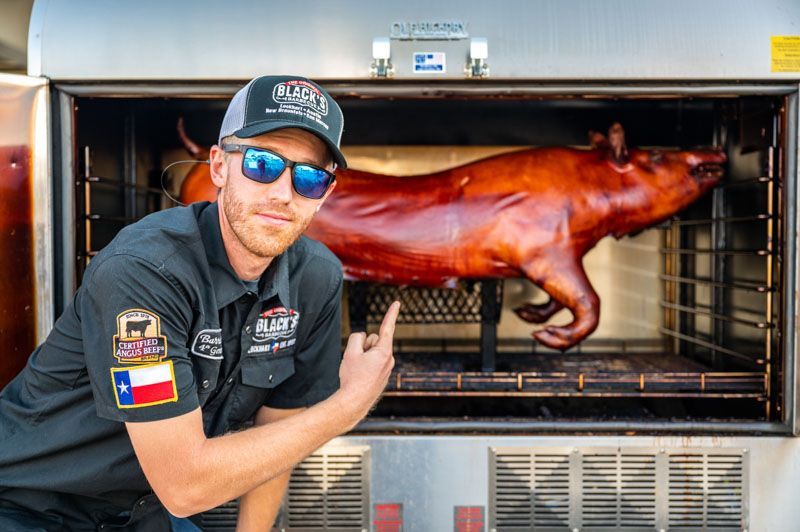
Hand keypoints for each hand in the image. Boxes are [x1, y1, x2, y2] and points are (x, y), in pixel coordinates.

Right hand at [337, 301, 399, 426]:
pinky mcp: (382, 375)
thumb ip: (357, 338)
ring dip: (363, 356)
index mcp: (384, 351)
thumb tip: (361, 338)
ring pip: (371, 352)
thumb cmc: (353, 377)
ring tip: (357, 370)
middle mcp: (389, 358)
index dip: (391, 313)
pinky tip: (360, 376)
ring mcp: (386, 368)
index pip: (387, 327)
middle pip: (373, 340)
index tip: (397, 302)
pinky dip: (365, 365)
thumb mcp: (350, 352)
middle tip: (356, 360)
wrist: (354, 402)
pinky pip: (371, 362)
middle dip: (363, 345)